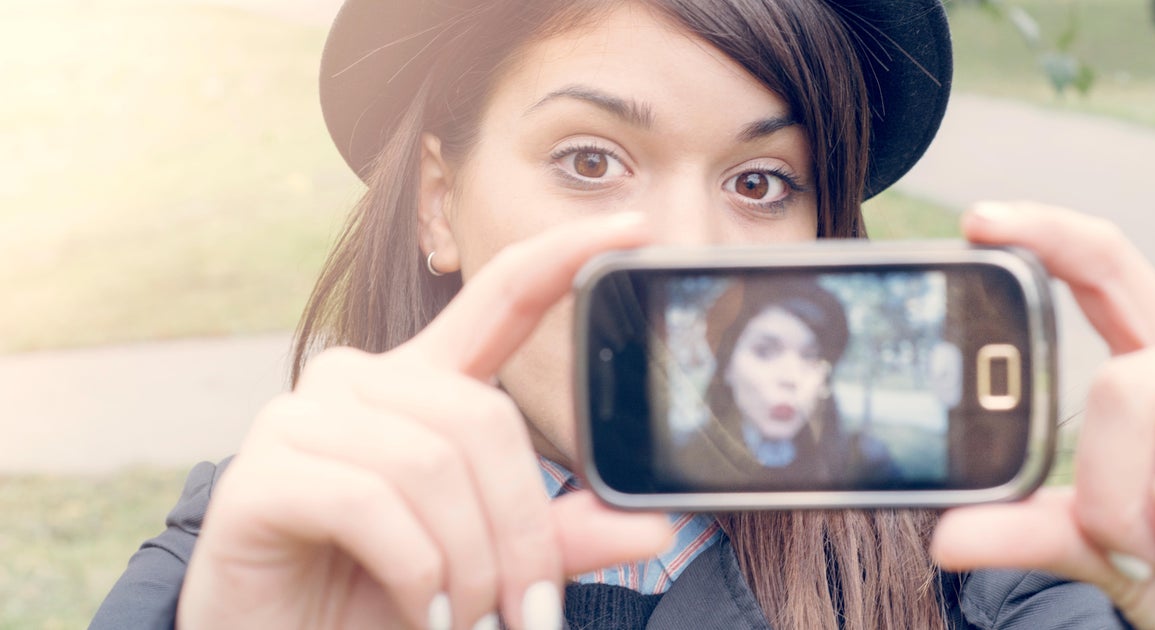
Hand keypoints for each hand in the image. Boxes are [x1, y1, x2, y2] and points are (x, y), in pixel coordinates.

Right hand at [177, 212, 671, 629]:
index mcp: (424, 386)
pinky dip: (413, 569)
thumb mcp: (483, 565)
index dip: (562, 255)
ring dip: (467, 564)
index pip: (501, 296)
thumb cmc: (378, 596)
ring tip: (459, 614)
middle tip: (524, 610)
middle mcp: (361, 382)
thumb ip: (556, 538)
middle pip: (482, 417)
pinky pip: (370, 501)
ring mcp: (303, 418)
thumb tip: (652, 527)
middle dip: (520, 531)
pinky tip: (414, 603)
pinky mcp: (261, 472)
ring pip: (431, 463)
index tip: (632, 225)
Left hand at [932, 202, 1154, 628]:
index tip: (977, 220)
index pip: (1106, 267)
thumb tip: (945, 538)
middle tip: (1119, 540)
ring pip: (1149, 434)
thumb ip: (1028, 527)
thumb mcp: (1099, 542)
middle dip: (1104, 482)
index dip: (1046, 231)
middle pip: (1118, 385)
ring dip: (1135, 525)